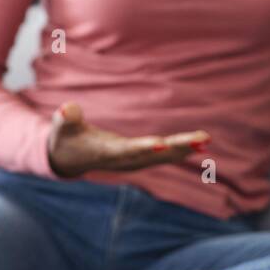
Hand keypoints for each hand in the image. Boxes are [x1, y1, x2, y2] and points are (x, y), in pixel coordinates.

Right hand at [46, 102, 209, 177]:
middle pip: (153, 155)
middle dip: (177, 148)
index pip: (125, 151)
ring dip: (186, 149)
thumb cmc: (66, 139)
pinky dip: (183, 151)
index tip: (160, 145)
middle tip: (201, 141)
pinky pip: (165, 156)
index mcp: (105, 153)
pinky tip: (202, 145)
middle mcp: (124, 160)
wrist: (69, 159)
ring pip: (164, 157)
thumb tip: (67, 108)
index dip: (142, 149)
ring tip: (206, 140)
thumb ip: (66, 119)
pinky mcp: (140, 158)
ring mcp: (134, 161)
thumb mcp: (62, 128)